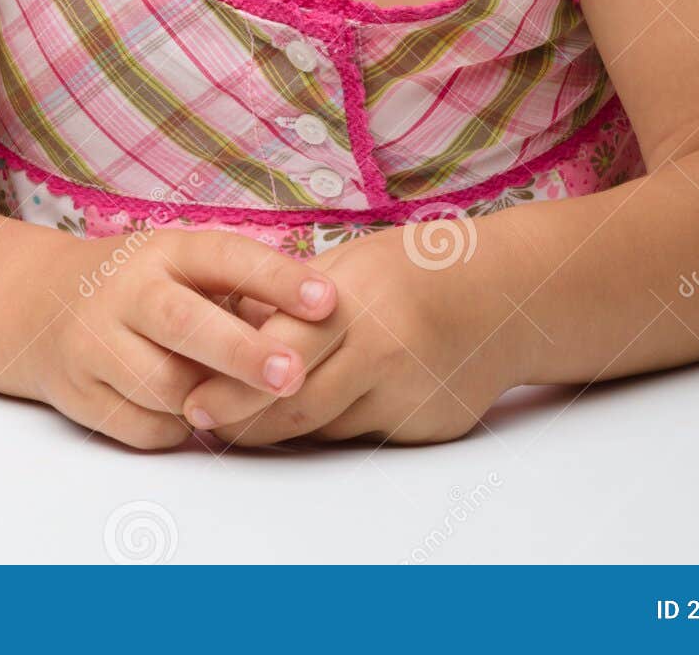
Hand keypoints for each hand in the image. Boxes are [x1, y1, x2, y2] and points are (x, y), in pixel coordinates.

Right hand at [23, 227, 337, 449]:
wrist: (42, 307)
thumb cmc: (147, 287)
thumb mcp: (186, 267)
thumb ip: (242, 291)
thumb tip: (317, 324)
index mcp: (166, 250)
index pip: (226, 257)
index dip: (278, 279)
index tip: (327, 301)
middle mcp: (127, 290)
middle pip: (186, 324)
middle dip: (243, 353)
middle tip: (295, 375)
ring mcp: (96, 342)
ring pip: (167, 387)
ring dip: (209, 399)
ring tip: (226, 390)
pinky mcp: (79, 393)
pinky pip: (147, 428)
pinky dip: (176, 427)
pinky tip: (181, 407)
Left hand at [181, 223, 511, 445]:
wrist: (504, 295)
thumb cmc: (415, 269)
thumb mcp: (352, 264)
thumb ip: (296, 299)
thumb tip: (225, 324)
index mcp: (356, 300)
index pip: (281, 353)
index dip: (234, 385)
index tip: (193, 404)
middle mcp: (381, 349)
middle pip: (298, 402)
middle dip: (244, 420)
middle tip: (203, 425)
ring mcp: (406, 392)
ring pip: (325, 427)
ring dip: (280, 429)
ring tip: (237, 426)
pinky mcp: (424, 424)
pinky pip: (360, 434)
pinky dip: (329, 428)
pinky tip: (309, 417)